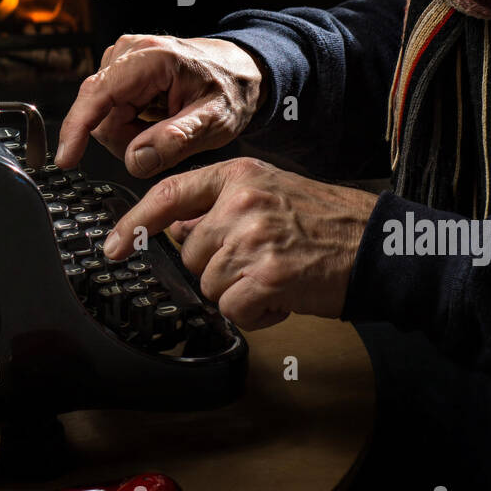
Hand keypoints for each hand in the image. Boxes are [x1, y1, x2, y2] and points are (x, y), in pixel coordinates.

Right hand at [56, 35, 265, 177]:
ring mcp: (123, 59)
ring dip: (130, 132)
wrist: (240, 71)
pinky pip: (110, 110)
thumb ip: (176, 140)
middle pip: (100, 113)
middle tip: (166, 140)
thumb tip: (136, 159)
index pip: (98, 93)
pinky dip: (131, 124)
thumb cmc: (231, 90)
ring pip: (103, 115)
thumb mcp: (215, 121)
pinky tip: (157, 119)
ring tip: (166, 126)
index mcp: (152, 58)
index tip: (67, 159)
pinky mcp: (121, 70)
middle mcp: (130, 51)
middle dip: (127, 138)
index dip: (77, 128)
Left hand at [101, 157, 378, 326]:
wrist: (377, 245)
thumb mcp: (268, 192)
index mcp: (238, 176)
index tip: (113, 244)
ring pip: (210, 285)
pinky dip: (256, 314)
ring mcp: (254, 239)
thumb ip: (219, 205)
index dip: (134, 222)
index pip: (168, 194)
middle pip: (189, 253)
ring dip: (238, 293)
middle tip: (255, 263)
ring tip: (274, 277)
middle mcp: (241, 203)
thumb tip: (174, 229)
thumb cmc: (326, 222)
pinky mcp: (268, 277)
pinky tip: (282, 297)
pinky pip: (234, 310)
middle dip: (215, 269)